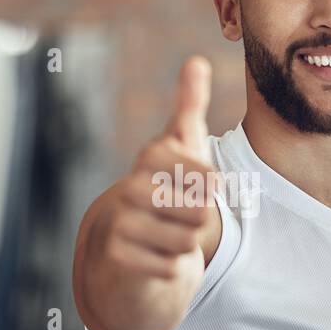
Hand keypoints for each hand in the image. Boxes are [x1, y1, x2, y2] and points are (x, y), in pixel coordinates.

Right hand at [105, 56, 214, 278]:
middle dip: (200, 220)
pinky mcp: (118, 256)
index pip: (209, 180)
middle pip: (200, 215)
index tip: (198, 185)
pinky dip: (172, 266)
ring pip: (187, 243)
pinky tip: (156, 253)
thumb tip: (197, 61)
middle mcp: (131, 186)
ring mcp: (121, 221)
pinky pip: (172, 268)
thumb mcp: (182, 144)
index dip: (212, 189)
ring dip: (186, 244)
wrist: (127, 235)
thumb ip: (190, 105)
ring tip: (168, 232)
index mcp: (151, 155)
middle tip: (180, 213)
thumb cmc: (165, 184)